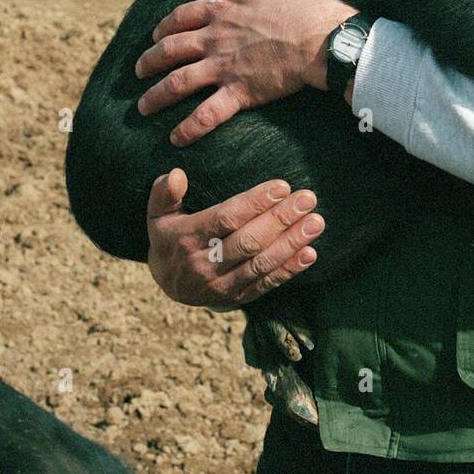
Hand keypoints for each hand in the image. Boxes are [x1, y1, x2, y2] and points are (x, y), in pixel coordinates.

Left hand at [134, 0, 357, 144]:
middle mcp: (214, 38)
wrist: (317, 34)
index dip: (164, 27)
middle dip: (149, 61)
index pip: (180, 18)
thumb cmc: (297, 2)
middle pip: (170, 50)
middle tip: (138, 71)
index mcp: (219, 10)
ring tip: (143, 107)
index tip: (155, 36)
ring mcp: (223, 67)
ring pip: (178, 83)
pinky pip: (206, 114)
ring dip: (156, 96)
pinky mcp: (239, 92)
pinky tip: (175, 138)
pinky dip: (188, 128)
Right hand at [146, 169, 323, 308]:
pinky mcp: (235, 299)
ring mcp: (221, 286)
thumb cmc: (168, 238)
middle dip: (281, 219)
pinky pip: (265, 285)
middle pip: (249, 242)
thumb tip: (175, 174)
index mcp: (188, 239)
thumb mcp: (158, 214)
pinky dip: (289, 270)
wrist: (166, 284)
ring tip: (316, 222)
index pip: (226, 219)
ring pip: (261, 264)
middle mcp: (204, 265)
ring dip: (291, 243)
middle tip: (307, 199)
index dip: (255, 203)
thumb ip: (164, 193)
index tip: (282, 186)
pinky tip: (309, 253)